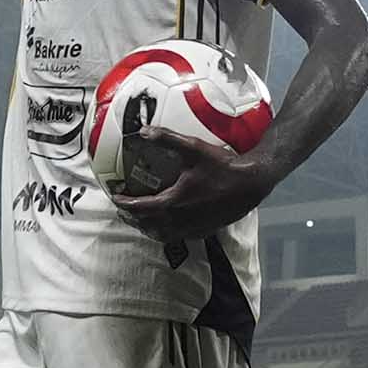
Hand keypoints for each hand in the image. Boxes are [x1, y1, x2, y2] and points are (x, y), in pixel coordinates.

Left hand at [112, 134, 275, 245]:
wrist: (252, 183)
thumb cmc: (224, 166)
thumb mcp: (194, 148)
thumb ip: (167, 139)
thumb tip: (143, 130)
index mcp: (175, 201)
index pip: (141, 207)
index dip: (124, 203)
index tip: (115, 197)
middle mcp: (181, 219)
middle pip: (148, 225)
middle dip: (132, 218)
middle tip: (122, 209)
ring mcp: (193, 228)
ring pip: (162, 235)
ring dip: (147, 228)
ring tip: (140, 219)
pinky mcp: (205, 231)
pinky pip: (178, 237)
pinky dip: (165, 232)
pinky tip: (166, 224)